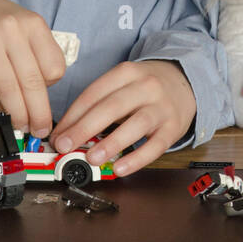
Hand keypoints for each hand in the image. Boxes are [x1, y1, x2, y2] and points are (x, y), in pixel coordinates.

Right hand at [0, 0, 67, 136]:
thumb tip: (42, 97)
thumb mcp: (27, 26)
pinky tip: (4, 109)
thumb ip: (37, 56)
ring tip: (22, 126)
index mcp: (34, 24)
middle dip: (38, 112)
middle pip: (32, 81)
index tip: (48, 98)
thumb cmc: (0, 19)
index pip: (55, 67)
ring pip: (9, 88)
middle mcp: (13, 30)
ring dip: (17, 113)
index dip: (52, 88)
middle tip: (41, 128)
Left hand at [50, 60, 195, 176]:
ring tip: (91, 158)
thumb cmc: (146, 87)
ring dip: (110, 143)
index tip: (57, 134)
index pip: (94, 93)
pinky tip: (120, 168)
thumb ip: (99, 104)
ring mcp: (161, 107)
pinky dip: (136, 158)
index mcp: (126, 72)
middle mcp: (145, 87)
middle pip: (111, 107)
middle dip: (84, 128)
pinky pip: (155, 145)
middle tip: (65, 146)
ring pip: (135, 125)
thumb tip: (68, 132)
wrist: (185, 81)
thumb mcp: (123, 83)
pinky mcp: (174, 127)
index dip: (72, 116)